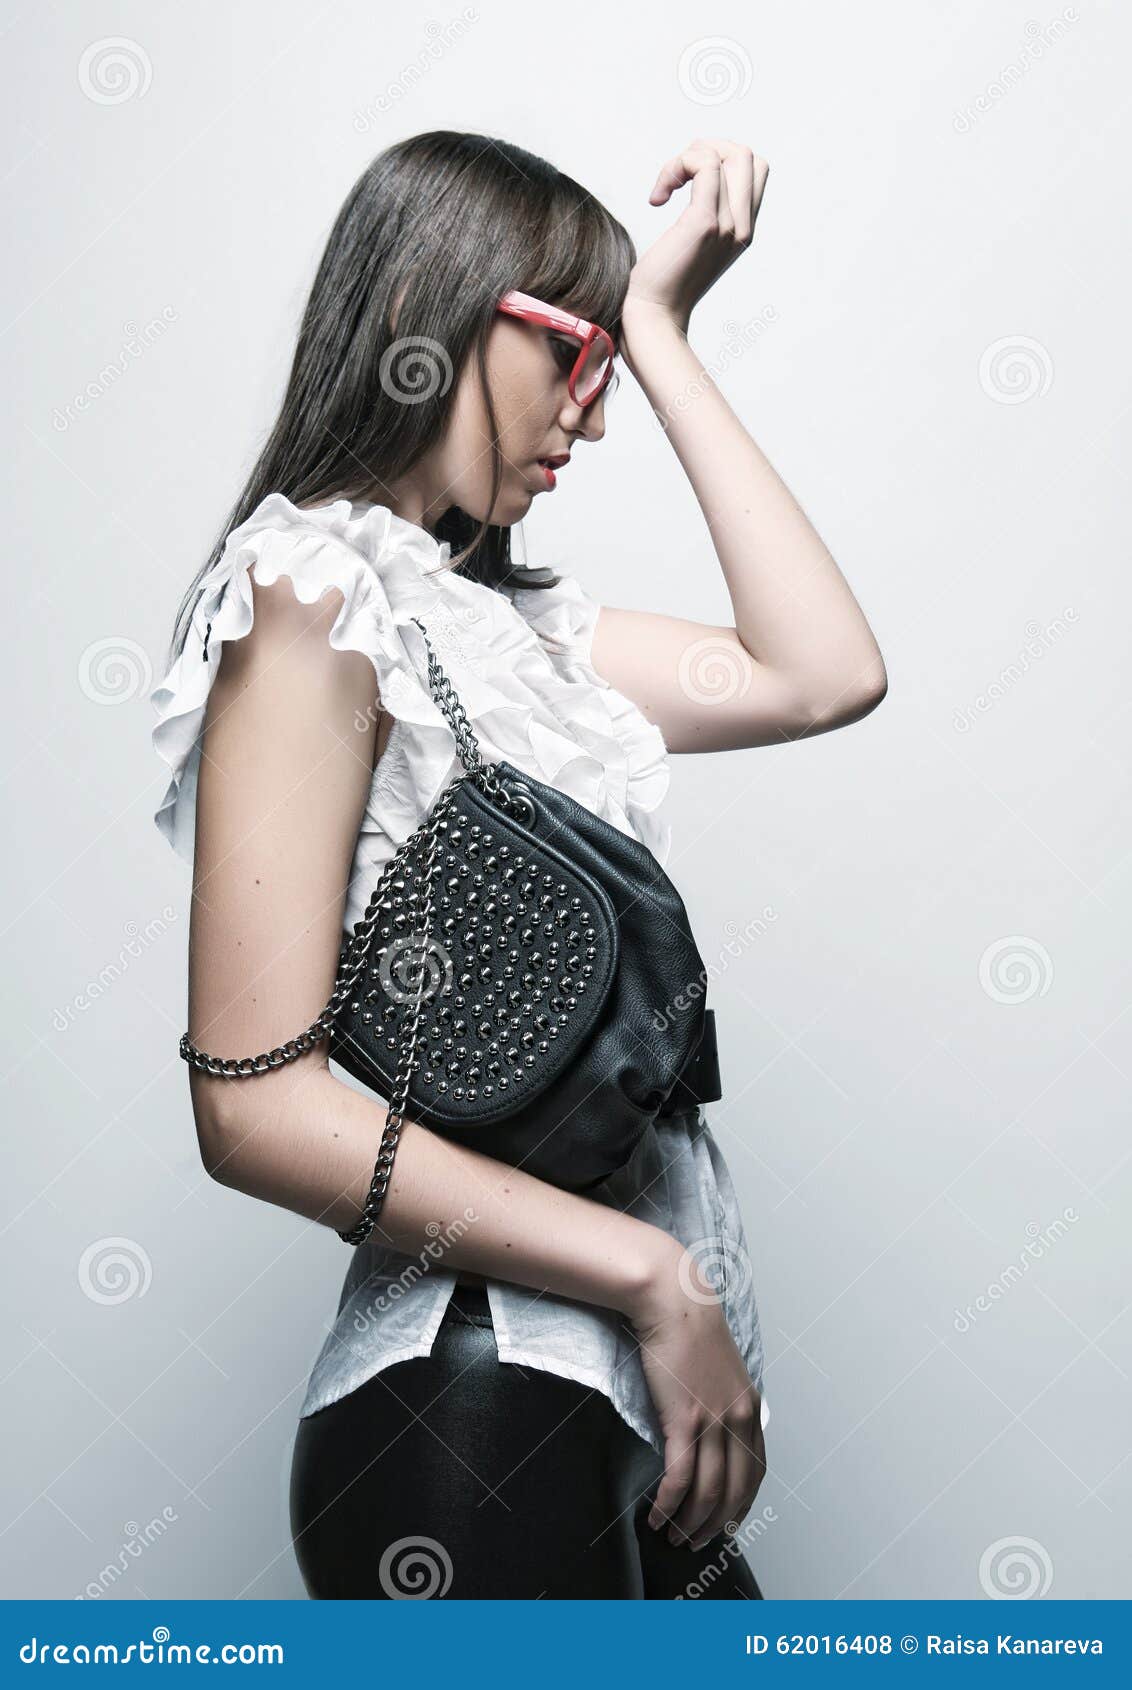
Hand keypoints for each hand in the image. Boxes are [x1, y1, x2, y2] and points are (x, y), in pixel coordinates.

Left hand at [622, 139, 768, 337]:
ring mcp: (728, 225)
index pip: (755, 169)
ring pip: (727, 154)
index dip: (721, 159)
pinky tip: (658, 197)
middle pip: (746, 155)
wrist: (653, 319)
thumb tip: (694, 179)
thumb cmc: (663, 284)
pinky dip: (677, 166)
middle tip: (677, 178)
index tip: (688, 183)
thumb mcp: (694, 246)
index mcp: (744, 230)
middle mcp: (743, 227)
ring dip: (690, 156)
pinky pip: (704, 165)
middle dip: (707, 149)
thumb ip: (706, 215)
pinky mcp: (705, 223)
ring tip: (667, 186)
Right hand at [626, 1233, 766, 1550]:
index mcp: (750, 1407)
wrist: (672, 1300)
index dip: (743, 1504)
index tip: (729, 1522)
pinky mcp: (683, 1419)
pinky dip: (669, 1503)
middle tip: (697, 1542)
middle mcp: (738, 1418)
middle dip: (718, 1524)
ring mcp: (712, 1420)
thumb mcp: (721, 1366)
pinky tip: (656, 1515)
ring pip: (708, 1491)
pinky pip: (679, 1477)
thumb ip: (722, 1398)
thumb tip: (711, 1427)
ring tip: (673, 1536)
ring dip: (691, 1522)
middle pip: (735, 1490)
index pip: (756, 1471)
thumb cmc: (689, 1327)